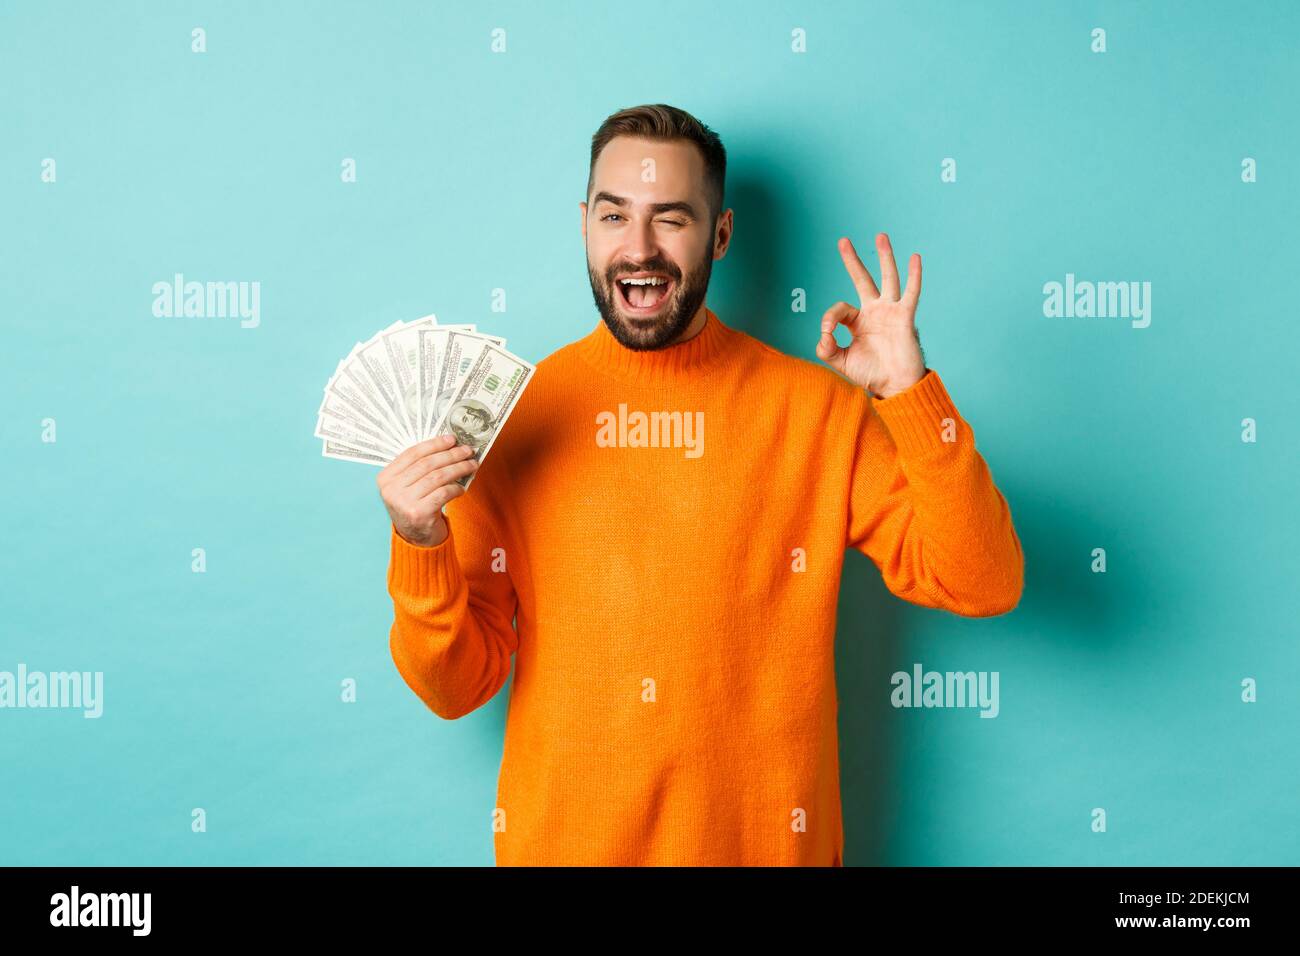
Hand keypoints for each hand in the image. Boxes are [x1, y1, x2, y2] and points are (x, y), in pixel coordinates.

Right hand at [377, 435, 479, 547]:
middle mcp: (391, 489)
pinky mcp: (419, 513)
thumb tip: (449, 445)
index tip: (452, 439)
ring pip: (437, 477)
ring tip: (472, 465)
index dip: (434, 444)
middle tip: (467, 450)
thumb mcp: (410, 486)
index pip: (412, 453)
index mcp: (386, 478)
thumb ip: (421, 467)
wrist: (416, 539)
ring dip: (458, 468)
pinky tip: (462, 488)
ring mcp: (403, 502)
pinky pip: (443, 493)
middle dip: (450, 455)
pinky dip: (456, 488)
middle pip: (427, 464)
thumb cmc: (416, 506)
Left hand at [816, 233, 926, 398]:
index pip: (840, 309)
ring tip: (880, 236)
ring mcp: (890, 312)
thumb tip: (822, 337)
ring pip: (888, 278)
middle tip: (842, 240)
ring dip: (884, 257)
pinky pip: (911, 293)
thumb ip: (827, 350)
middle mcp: (874, 312)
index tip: (826, 335)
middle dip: (852, 261)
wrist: (895, 386)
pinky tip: (915, 257)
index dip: (828, 319)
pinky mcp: (905, 317)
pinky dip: (914, 276)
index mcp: (858, 322)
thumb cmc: (871, 374)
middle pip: (862, 280)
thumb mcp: (842, 362)